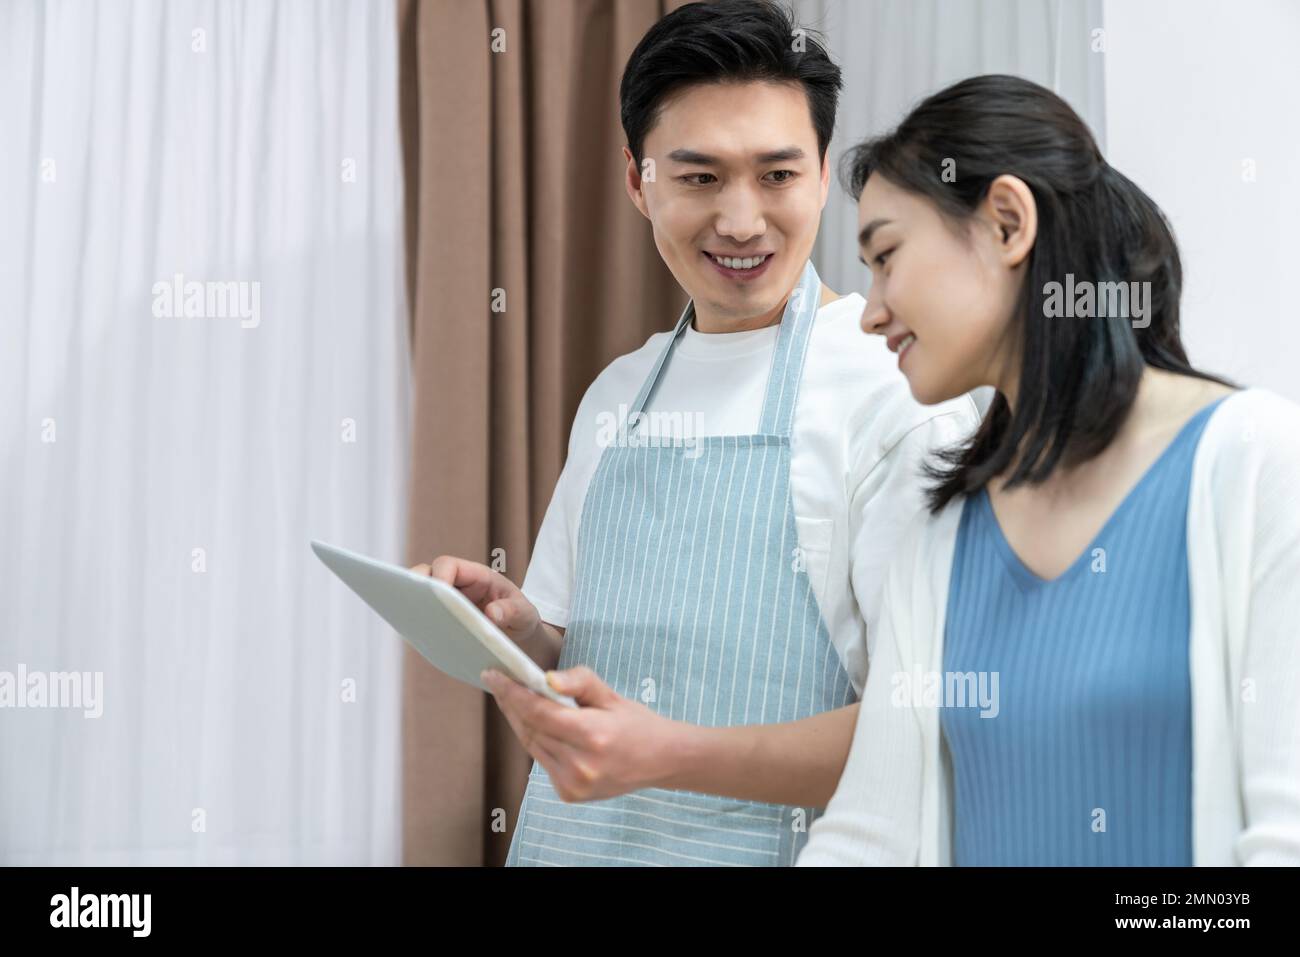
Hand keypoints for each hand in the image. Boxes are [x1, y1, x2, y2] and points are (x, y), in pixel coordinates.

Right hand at [411, 555, 540, 647]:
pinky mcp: (440, 621)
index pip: (448, 565)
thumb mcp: (525, 614)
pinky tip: (417, 638)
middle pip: (426, 575)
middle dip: (415, 586)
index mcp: (476, 576)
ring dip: (413, 607)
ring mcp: (446, 603)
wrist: (518, 637)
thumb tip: (492, 614)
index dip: (439, 576)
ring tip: (411, 623)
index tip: (438, 594)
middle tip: (414, 605)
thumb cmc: (521, 618)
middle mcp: (456, 585)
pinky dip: (416, 625)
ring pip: (419, 597)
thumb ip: (513, 611)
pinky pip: (423, 618)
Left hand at [481, 666, 682, 802]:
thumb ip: (578, 682)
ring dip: (520, 721)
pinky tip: (535, 724)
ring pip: (532, 745)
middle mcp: (580, 765)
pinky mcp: (569, 794)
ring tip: (511, 698)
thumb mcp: (611, 695)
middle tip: (497, 682)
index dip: (511, 693)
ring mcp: (573, 784)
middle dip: (511, 703)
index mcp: (592, 736)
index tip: (493, 675)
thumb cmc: (636, 723)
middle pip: (530, 728)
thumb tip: (546, 679)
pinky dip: (536, 740)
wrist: (661, 761)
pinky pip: (542, 760)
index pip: (538, 711)